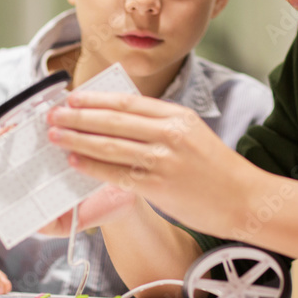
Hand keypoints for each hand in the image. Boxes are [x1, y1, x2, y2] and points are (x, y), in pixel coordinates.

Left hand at [46, 91, 259, 237]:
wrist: (244, 199)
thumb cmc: (216, 169)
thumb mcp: (192, 133)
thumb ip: (160, 125)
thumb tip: (118, 120)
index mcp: (178, 115)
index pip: (127, 102)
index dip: (95, 99)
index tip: (72, 98)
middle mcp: (170, 133)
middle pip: (113, 119)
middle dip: (78, 116)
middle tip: (53, 115)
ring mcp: (163, 160)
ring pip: (110, 145)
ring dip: (77, 139)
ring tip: (55, 136)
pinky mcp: (159, 186)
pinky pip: (116, 173)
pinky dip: (91, 166)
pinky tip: (74, 161)